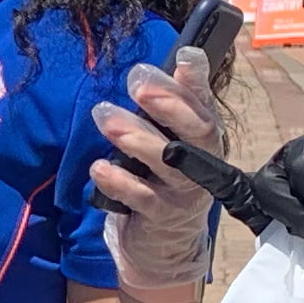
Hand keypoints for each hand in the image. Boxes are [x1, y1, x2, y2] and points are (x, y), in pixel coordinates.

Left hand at [89, 50, 222, 300]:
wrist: (164, 246)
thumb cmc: (162, 181)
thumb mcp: (168, 142)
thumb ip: (166, 109)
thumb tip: (160, 67)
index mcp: (204, 138)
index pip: (204, 104)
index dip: (197, 81)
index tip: (185, 56)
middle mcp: (202, 163)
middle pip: (197, 131)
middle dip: (170, 105)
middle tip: (138, 84)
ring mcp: (184, 192)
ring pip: (167, 161)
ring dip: (136, 137)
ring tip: (105, 116)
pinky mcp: (161, 217)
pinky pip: (140, 197)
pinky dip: (118, 181)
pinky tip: (99, 167)